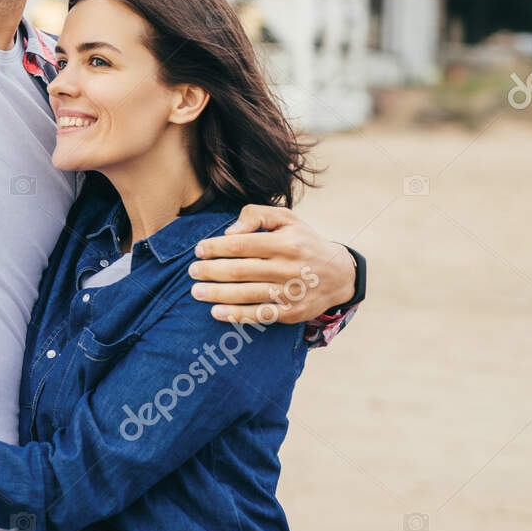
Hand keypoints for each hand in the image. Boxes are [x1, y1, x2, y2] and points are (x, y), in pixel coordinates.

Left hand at [190, 204, 356, 324]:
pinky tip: (216, 312)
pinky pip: (260, 315)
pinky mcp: (293, 312)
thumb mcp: (286, 219)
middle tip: (192, 272)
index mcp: (285, 243)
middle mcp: (288, 268)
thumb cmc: (304, 242)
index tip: (199, 250)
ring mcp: (291, 293)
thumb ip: (256, 215)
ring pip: (246, 294)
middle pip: (239, 271)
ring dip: (217, 294)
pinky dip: (236, 315)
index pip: (241, 245)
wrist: (340, 274)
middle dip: (210, 272)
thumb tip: (229, 231)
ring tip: (196, 291)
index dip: (215, 248)